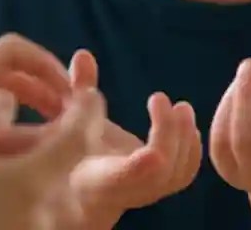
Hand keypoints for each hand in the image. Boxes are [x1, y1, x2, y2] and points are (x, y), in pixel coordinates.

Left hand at [0, 33, 73, 215]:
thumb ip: (7, 142)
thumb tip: (60, 137)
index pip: (14, 50)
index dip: (47, 64)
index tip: (71, 94)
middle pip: (14, 76)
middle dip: (47, 92)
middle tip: (68, 123)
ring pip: (1, 104)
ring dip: (30, 117)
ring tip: (48, 145)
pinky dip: (8, 136)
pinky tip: (12, 165)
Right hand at [66, 50, 201, 226]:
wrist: (71, 184)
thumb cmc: (61, 153)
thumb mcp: (61, 119)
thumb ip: (75, 91)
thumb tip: (84, 55)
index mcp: (93, 183)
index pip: (119, 180)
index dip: (139, 168)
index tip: (153, 149)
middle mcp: (121, 195)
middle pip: (158, 177)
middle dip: (168, 136)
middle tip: (160, 98)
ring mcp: (142, 194)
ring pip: (175, 177)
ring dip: (184, 139)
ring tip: (182, 107)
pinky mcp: (154, 187)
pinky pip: (181, 175)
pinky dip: (189, 147)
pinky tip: (185, 121)